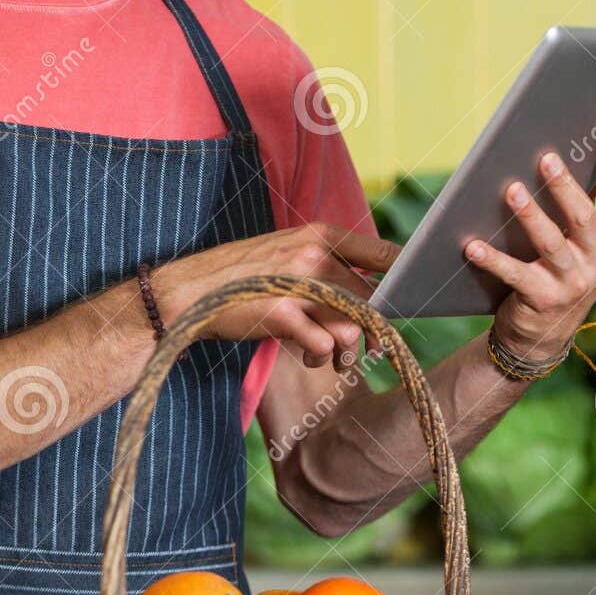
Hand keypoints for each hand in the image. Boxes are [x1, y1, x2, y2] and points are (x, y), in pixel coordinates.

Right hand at [156, 222, 400, 370]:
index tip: (406, 301)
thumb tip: (372, 291)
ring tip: (337, 359)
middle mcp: (313, 255)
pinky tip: (310, 358)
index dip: (404, 280)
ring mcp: (298, 284)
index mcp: (319, 234)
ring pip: (354, 325)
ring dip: (350, 351)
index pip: (385, 253)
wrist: (189, 292)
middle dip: (376, 330)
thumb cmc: (241, 277)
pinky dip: (322, 357)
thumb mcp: (285, 252)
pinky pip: (324, 345)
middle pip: (373, 298)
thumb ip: (325, 264)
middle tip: (368, 349)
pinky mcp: (281, 314)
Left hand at [464, 114, 595, 363]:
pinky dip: (492, 259)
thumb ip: (574, 208)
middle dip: (565, 185)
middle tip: (546, 157)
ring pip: (552, 243)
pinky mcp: (545, 300)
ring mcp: (575, 281)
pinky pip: (515, 274)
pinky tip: (471, 245)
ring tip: (510, 191)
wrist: (541, 337)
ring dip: (530, 216)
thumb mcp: (575, 243)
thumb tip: (549, 154)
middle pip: (583, 215)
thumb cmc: (555, 274)